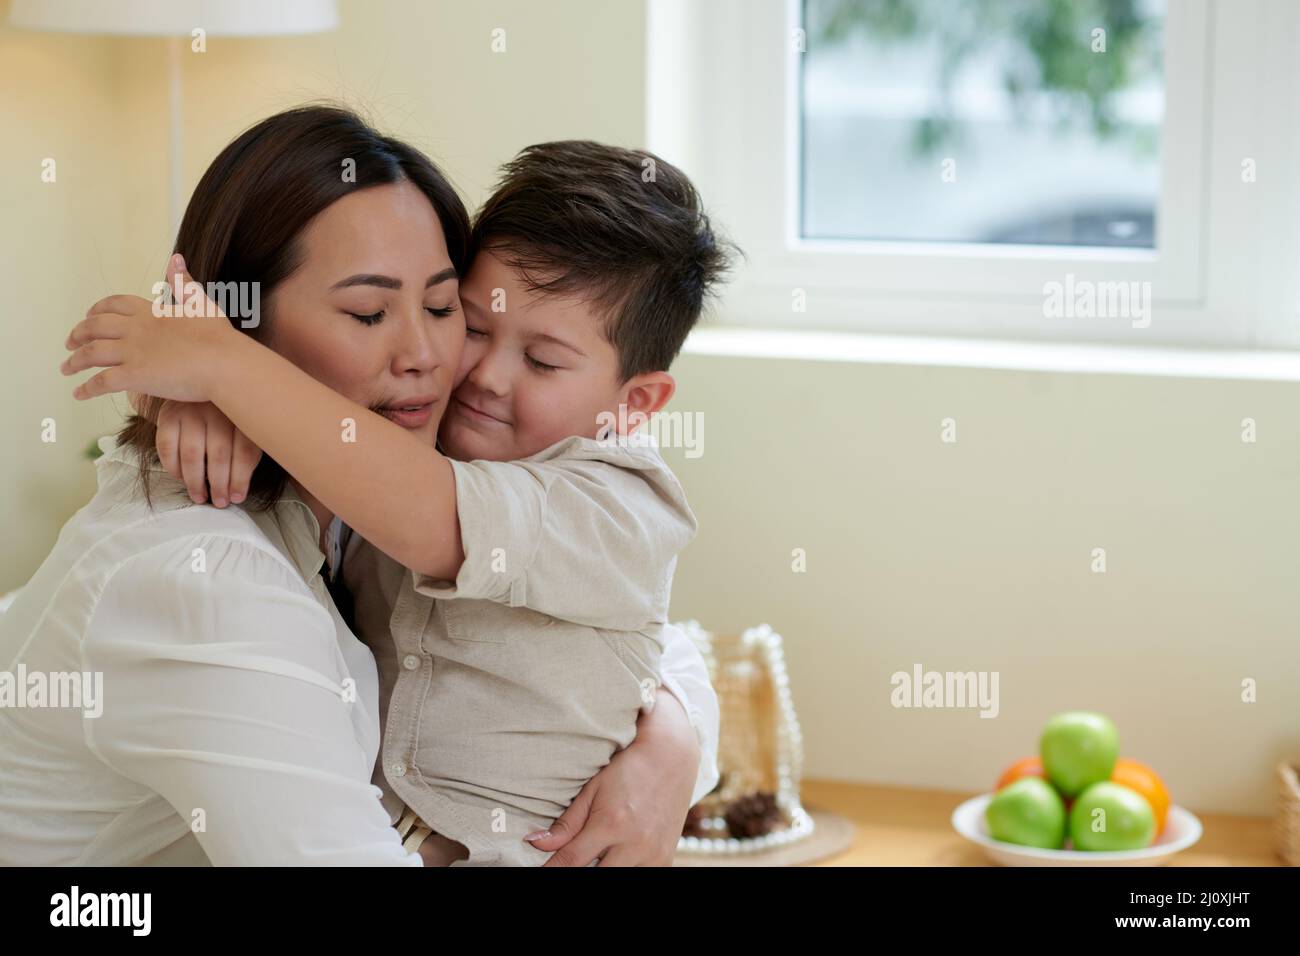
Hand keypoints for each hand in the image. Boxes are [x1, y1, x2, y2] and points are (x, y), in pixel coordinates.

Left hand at [61, 254, 240, 402]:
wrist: (225, 363)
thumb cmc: (219, 337)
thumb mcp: (201, 303)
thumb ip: (185, 283)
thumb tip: (176, 259)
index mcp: (150, 312)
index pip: (115, 305)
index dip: (98, 310)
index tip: (89, 316)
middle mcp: (135, 330)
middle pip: (95, 327)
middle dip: (78, 334)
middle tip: (69, 343)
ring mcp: (133, 353)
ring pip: (91, 354)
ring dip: (74, 361)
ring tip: (66, 368)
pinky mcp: (134, 376)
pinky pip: (101, 382)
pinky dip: (87, 388)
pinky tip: (79, 393)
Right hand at [156, 400, 262, 506]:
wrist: (201, 380)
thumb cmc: (228, 413)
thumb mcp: (246, 426)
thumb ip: (247, 452)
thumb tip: (238, 493)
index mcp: (242, 414)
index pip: (245, 451)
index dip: (241, 479)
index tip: (237, 498)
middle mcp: (217, 410)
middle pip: (219, 455)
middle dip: (219, 484)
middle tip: (219, 502)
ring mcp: (190, 411)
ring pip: (192, 454)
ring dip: (195, 481)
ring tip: (200, 496)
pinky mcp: (168, 414)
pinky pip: (167, 447)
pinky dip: (173, 467)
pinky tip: (181, 478)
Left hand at [530, 688, 699, 865]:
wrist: (671, 757)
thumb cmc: (628, 769)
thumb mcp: (593, 790)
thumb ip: (566, 823)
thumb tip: (535, 844)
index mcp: (611, 824)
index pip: (571, 861)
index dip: (552, 869)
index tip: (541, 871)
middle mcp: (634, 844)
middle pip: (594, 876)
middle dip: (578, 869)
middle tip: (569, 859)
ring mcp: (653, 855)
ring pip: (616, 877)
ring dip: (602, 868)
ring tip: (597, 852)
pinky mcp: (665, 859)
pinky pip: (638, 875)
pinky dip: (623, 867)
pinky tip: (617, 854)